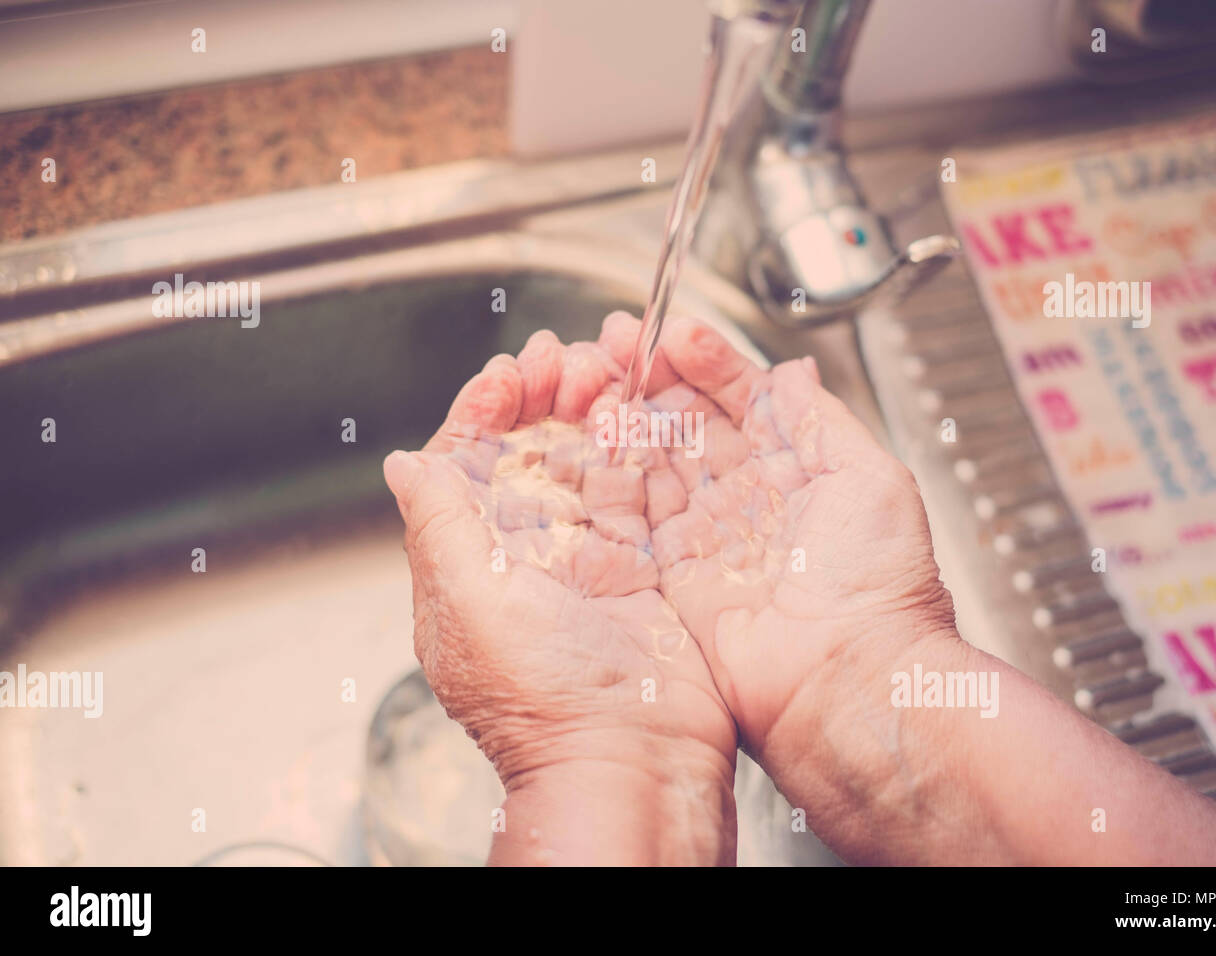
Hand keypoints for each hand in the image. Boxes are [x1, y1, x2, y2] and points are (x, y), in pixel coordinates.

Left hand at [384, 331, 737, 863]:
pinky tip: (636, 410)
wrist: (631, 762)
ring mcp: (585, 563)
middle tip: (563, 357)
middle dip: (540, 398)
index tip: (506, 371)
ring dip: (588, 410)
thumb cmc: (541, 701)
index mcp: (469, 567)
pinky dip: (634, 445)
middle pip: (526, 454)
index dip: (481, 412)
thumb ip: (438, 525)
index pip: (464, 468)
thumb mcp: (468, 602)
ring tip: (604, 366)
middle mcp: (525, 560)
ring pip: (581, 462)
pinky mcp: (639, 569)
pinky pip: (633, 491)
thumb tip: (402, 463)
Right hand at [595, 313, 957, 759]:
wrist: (846, 681)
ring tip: (604, 376)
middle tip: (623, 343)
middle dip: (658, 380)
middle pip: (693, 426)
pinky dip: (614, 473)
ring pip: (659, 462)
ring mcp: (708, 538)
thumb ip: (820, 420)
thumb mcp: (869, 475)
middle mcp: (749, 503)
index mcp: (798, 474)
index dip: (711, 365)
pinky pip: (635, 515)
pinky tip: (599, 433)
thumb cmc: (878, 587)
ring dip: (630, 417)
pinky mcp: (673, 576)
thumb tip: (793, 371)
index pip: (746, 402)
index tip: (680, 333)